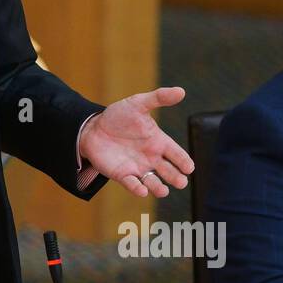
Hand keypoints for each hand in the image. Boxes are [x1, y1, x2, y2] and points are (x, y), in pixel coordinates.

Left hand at [79, 86, 194, 197]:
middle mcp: (151, 158)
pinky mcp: (122, 175)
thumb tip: (181, 91)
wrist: (93, 128)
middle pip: (169, 171)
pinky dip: (137, 189)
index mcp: (159, 142)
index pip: (177, 154)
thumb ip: (159, 98)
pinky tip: (142, 191)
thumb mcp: (138, 103)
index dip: (184, 161)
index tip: (189, 168)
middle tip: (181, 182)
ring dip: (159, 188)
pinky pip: (132, 184)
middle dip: (176, 178)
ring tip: (163, 190)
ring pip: (153, 182)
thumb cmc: (119, 116)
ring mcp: (138, 168)